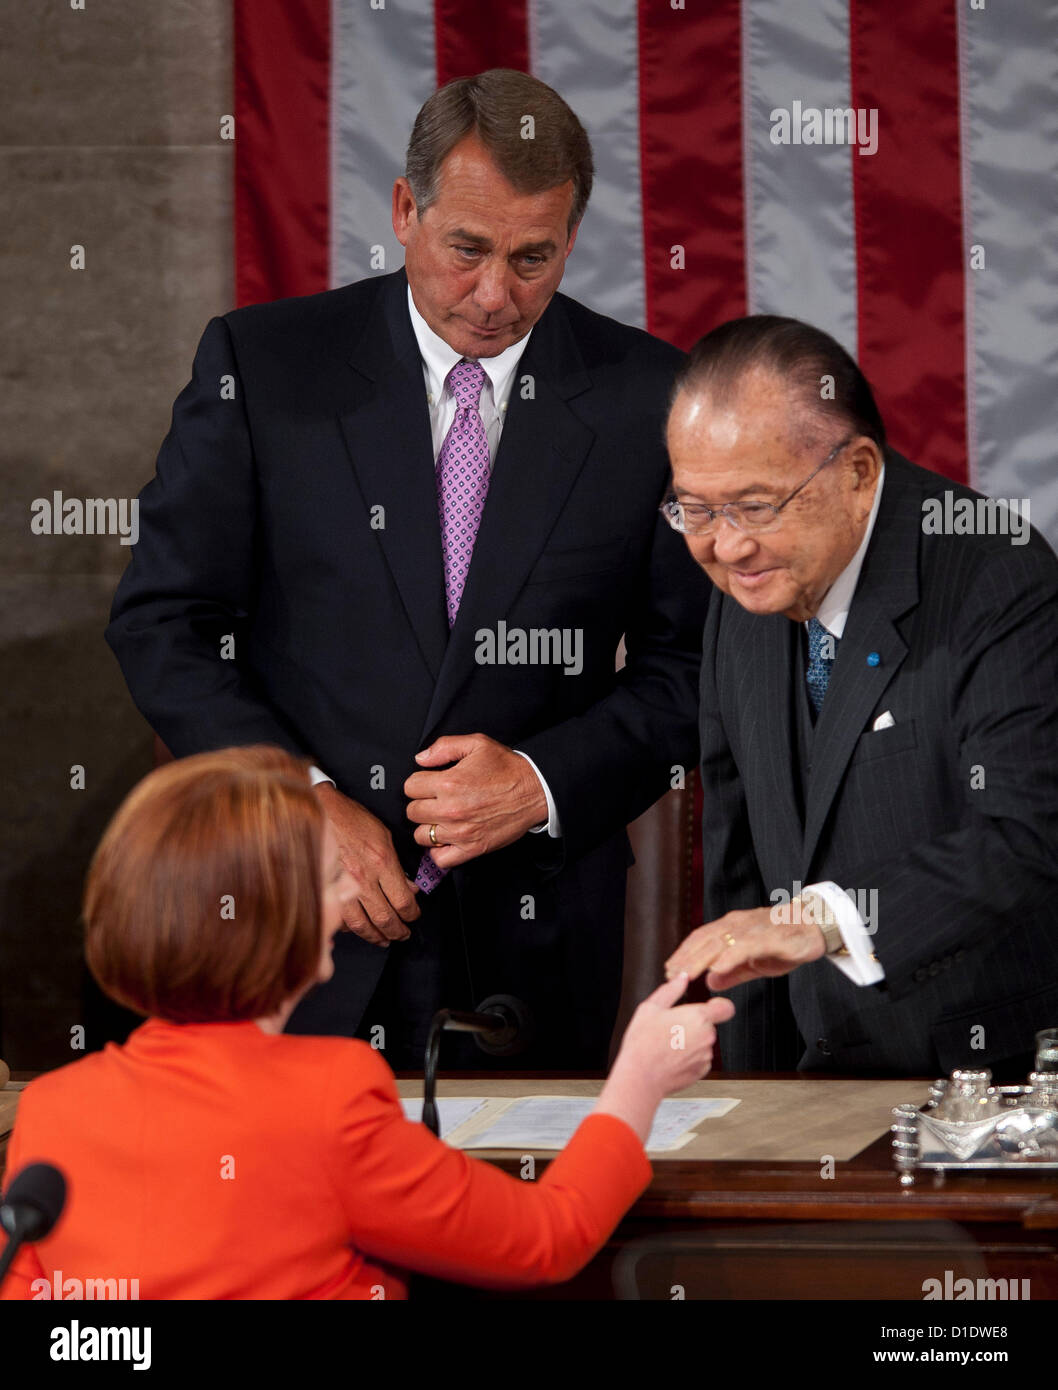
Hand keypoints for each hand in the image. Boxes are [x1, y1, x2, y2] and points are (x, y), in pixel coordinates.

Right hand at [315, 784, 419, 945]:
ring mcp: (342, 886)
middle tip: (403, 934)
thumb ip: (398, 864)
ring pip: (362, 925)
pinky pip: (340, 918)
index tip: (414, 916)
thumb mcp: (383, 835)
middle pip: (385, 919)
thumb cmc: (349, 818)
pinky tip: (358, 929)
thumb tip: (409, 887)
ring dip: (376, 936)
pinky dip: (351, 928)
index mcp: (381, 862)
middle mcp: (363, 878)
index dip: (412, 915)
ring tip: (384, 939)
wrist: (319, 811)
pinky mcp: (327, 890)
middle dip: (398, 932)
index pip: (404, 902)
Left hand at [404, 733, 548, 869]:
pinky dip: (439, 851)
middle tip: (436, 800)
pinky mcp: (472, 848)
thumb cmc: (508, 768)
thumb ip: (444, 747)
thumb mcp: (477, 744)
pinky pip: (440, 858)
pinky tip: (447, 838)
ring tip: (442, 818)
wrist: (535, 791)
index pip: (410, 787)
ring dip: (428, 827)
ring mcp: (461, 832)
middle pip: (412, 812)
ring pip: (421, 836)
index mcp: (449, 783)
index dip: (419, 783)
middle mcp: (451, 809)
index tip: (429, 784)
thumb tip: (421, 758)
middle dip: (422, 803)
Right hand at [595, 975, 735, 1141]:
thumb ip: (671, 990)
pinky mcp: (701, 1072)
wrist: (641, 1077)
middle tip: (670, 1029)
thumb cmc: (643, 1042)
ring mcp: (706, 1056)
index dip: (719, 1006)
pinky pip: (699, 1059)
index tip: (711, 1007)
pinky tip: (670, 1058)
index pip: (726, 1007)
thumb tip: (682, 978)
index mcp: (698, 1017)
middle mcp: (707, 1036)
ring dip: (691, 1042)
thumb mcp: (651, 1008)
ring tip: (667, 1045)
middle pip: (708, 1025)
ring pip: (703, 1043)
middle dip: (694, 1025)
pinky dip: (689, 1058)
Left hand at [664, 904, 825, 989]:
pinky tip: (717, 968)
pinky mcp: (772, 936)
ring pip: (722, 942)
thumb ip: (733, 971)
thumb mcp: (754, 962)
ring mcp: (755, 929)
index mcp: (733, 928)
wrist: (816, 927)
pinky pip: (747, 946)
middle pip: (706, 940)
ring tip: (686, 974)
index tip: (669, 970)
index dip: (684, 953)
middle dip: (686, 958)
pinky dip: (730, 956)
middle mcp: (739, 924)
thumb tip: (710, 982)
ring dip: (701, 958)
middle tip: (671, 975)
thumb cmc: (784, 942)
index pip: (702, 938)